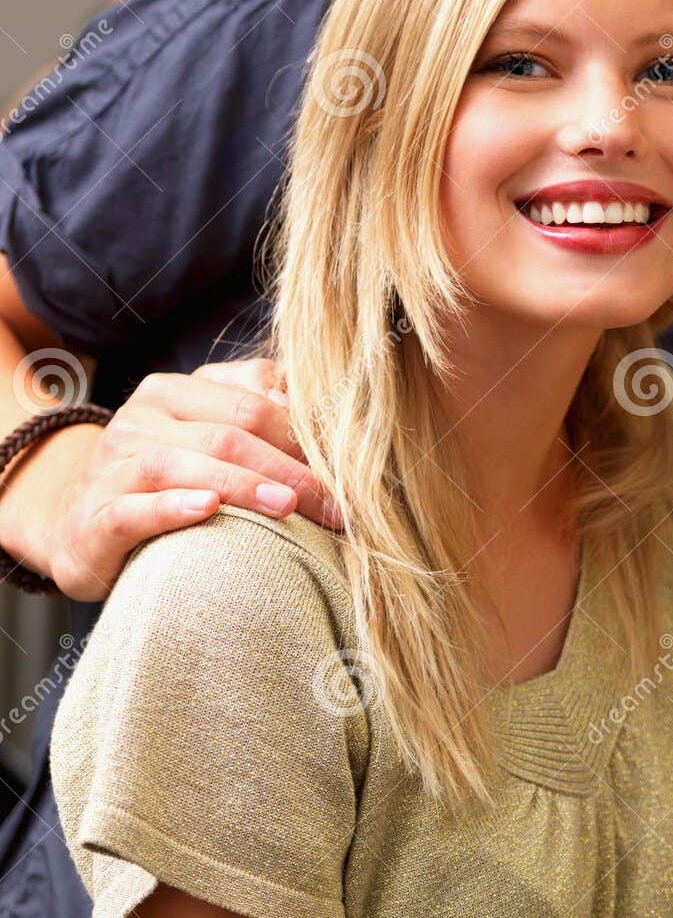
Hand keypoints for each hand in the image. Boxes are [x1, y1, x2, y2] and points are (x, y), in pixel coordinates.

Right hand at [44, 358, 335, 599]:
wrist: (82, 525)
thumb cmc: (170, 477)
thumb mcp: (209, 432)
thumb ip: (255, 406)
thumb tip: (308, 402)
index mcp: (173, 392)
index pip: (250, 402)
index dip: (302, 432)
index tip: (345, 466)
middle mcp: (139, 420)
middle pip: (227, 434)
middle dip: (288, 467)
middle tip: (333, 502)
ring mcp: (111, 467)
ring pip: (183, 466)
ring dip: (243, 485)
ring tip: (289, 505)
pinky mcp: (93, 518)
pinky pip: (134, 508)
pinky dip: (172, 507)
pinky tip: (207, 509)